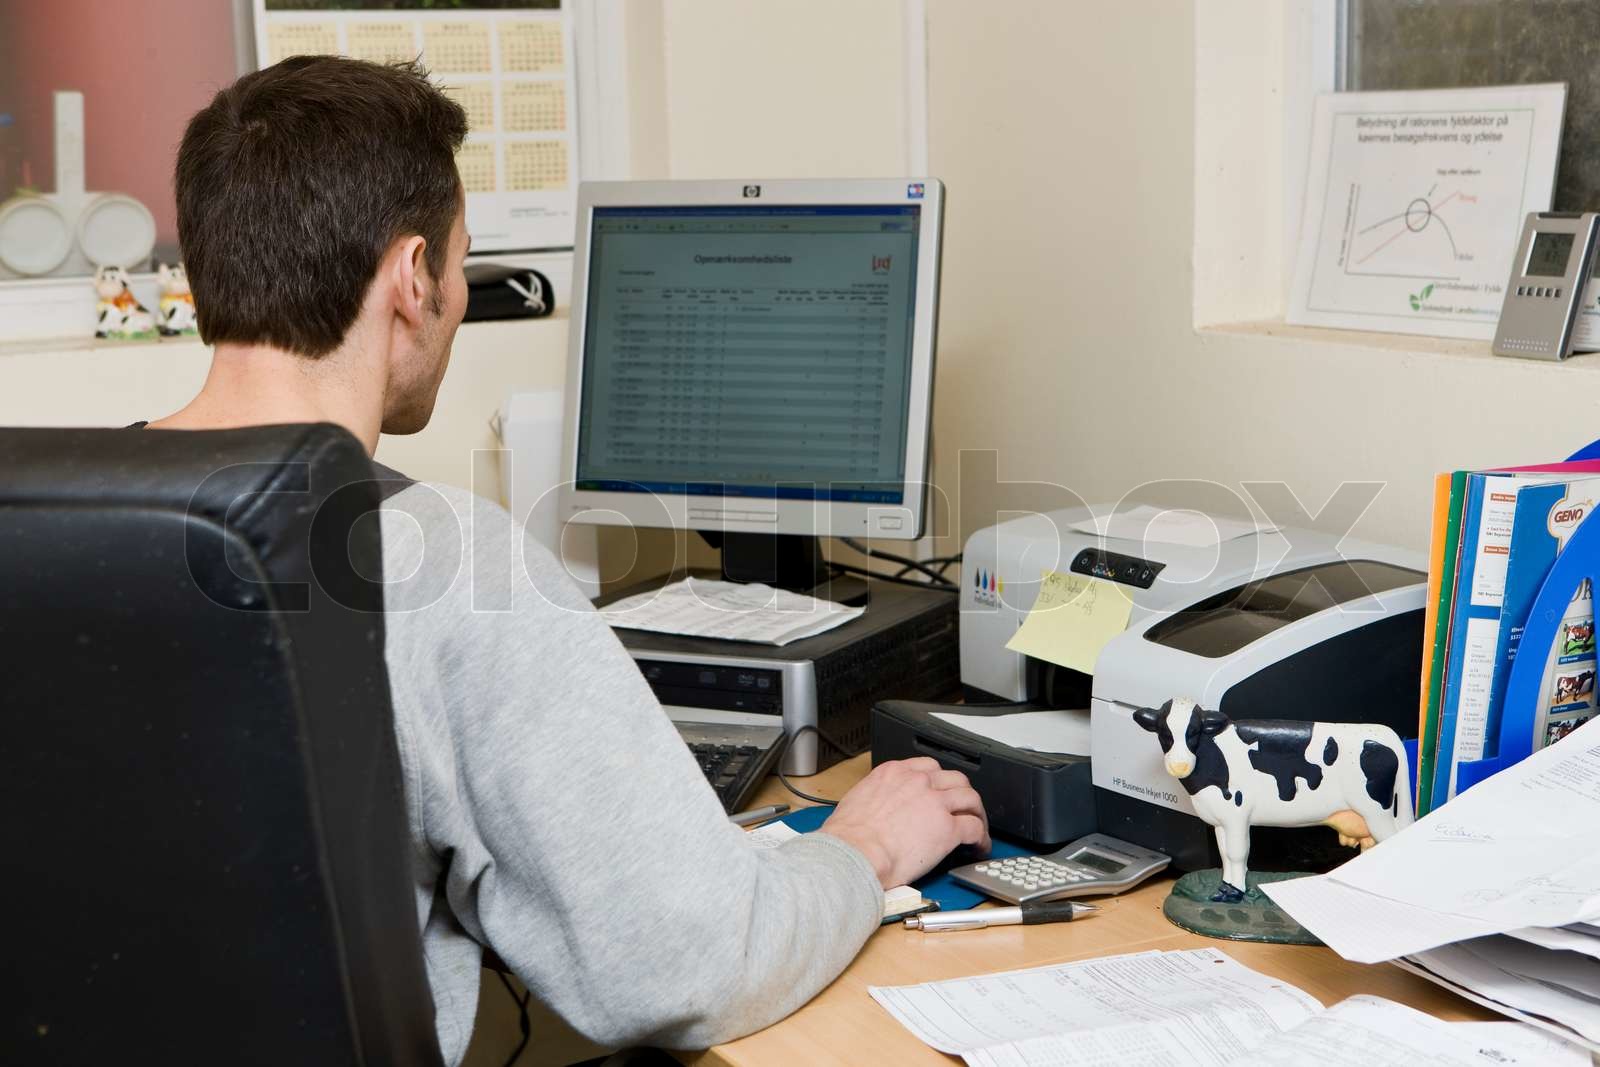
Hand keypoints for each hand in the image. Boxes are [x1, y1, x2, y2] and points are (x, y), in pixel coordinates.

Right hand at [819, 757, 989, 888]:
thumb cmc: (848, 837)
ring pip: (970, 798)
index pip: (927, 767)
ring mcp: (936, 803)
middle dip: (962, 793)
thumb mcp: (856, 801)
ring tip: (978, 826)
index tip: (940, 791)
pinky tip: (979, 846)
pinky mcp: (948, 828)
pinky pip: (974, 828)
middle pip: (954, 779)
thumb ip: (875, 797)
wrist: (855, 853)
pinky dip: (981, 837)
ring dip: (977, 813)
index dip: (938, 780)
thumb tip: (876, 809)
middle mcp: (918, 782)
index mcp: (894, 773)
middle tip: (963, 807)